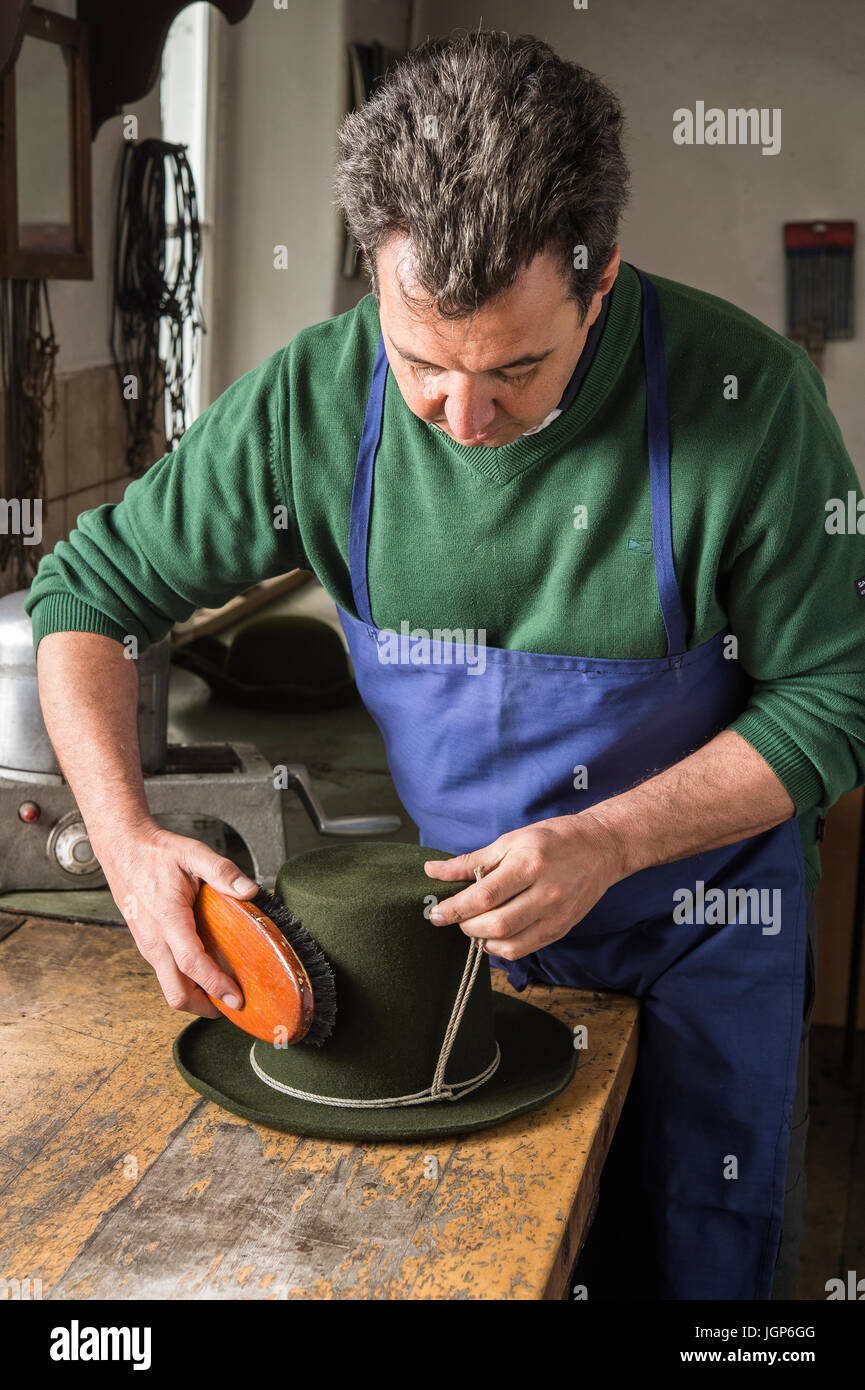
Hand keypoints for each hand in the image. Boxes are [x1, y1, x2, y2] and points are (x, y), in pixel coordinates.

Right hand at [95, 819, 259, 1017]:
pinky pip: (166, 975)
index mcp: (167, 918)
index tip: (236, 998)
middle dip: (205, 1007)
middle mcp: (154, 940)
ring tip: (225, 992)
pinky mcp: (147, 946)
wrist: (122, 850)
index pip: (190, 963)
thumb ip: (222, 871)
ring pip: (170, 987)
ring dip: (196, 997)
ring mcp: (148, 946)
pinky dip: (186, 983)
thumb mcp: (193, 853)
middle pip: (176, 993)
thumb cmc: (155, 853)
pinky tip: (206, 973)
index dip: (214, 984)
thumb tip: (249, 890)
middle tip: (235, 1005)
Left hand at [423, 813, 624, 960]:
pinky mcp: (561, 929)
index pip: (483, 896)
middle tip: (454, 918)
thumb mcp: (510, 840)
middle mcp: (545, 893)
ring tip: (472, 926)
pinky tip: (492, 935)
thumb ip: (471, 860)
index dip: (455, 909)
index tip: (435, 913)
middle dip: (466, 926)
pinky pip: (525, 949)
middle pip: (495, 925)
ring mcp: (556, 915)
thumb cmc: (554, 839)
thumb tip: (434, 871)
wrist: (602, 848)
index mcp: (529, 865)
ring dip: (481, 940)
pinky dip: (501, 948)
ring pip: (509, 944)